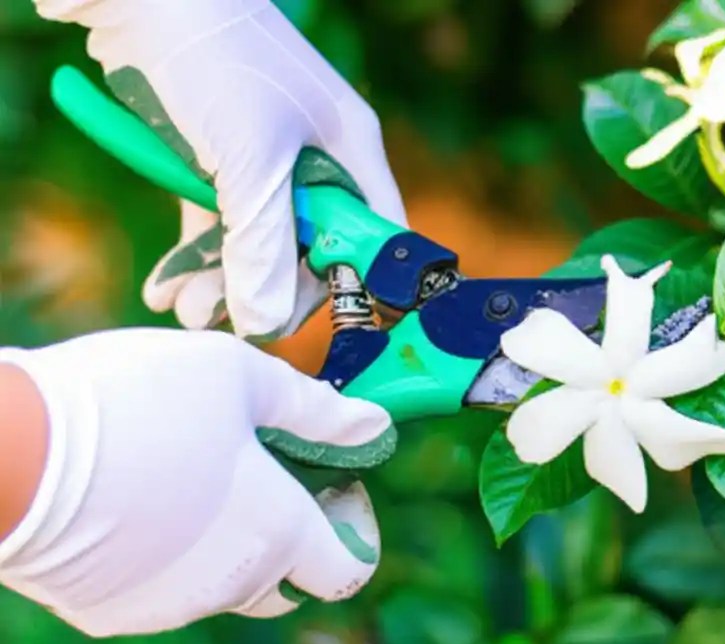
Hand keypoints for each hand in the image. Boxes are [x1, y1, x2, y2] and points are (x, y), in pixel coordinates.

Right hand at [0, 328, 395, 637]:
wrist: (11, 453)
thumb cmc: (137, 402)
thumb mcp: (240, 376)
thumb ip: (315, 408)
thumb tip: (375, 426)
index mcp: (279, 533)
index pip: (348, 569)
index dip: (351, 532)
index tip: (329, 488)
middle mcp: (232, 584)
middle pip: (285, 581)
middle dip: (288, 539)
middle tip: (256, 475)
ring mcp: (169, 606)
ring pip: (220, 584)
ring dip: (221, 543)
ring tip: (182, 473)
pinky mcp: (110, 612)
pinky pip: (158, 588)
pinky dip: (163, 555)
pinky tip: (134, 497)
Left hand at [34, 0, 406, 338]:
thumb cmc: (213, 58)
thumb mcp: (249, 161)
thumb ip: (262, 245)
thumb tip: (266, 321)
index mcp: (350, 148)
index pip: (375, 234)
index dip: (353, 282)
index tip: (312, 322)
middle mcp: (315, 156)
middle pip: (309, 247)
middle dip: (266, 289)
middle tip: (222, 322)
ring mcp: (264, 156)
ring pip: (256, 240)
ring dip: (220, 281)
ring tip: (182, 310)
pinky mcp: (215, 155)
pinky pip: (216, 221)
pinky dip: (193, 255)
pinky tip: (166, 287)